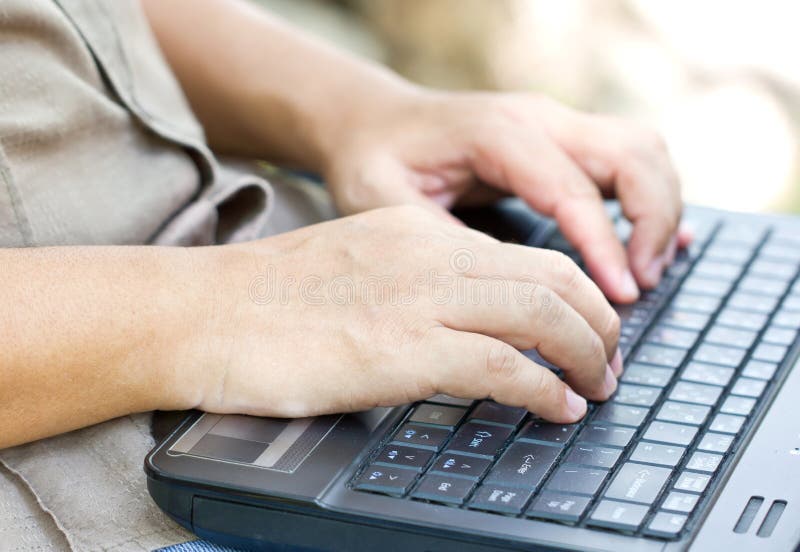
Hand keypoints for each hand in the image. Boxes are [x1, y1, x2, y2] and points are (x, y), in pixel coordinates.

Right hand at [184, 206, 621, 422]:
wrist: (207, 313)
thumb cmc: (271, 301)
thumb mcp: (358, 266)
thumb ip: (415, 280)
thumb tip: (468, 320)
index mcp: (420, 230)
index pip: (525, 254)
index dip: (573, 293)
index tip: (585, 328)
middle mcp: (431, 253)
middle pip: (552, 276)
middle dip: (599, 322)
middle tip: (609, 360)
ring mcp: (420, 298)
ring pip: (543, 313)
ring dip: (587, 355)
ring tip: (599, 387)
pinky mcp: (404, 349)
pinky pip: (506, 366)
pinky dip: (545, 390)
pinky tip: (558, 408)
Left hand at [323, 89, 690, 303]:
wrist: (374, 123)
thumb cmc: (375, 160)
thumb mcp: (384, 201)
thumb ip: (440, 237)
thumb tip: (502, 285)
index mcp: (497, 133)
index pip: (572, 187)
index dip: (604, 243)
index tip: (621, 295)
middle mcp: (537, 118)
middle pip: (630, 154)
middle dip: (651, 222)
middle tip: (638, 288)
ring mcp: (555, 124)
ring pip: (642, 149)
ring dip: (659, 210)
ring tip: (646, 273)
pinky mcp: (560, 140)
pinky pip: (628, 157)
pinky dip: (652, 196)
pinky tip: (657, 241)